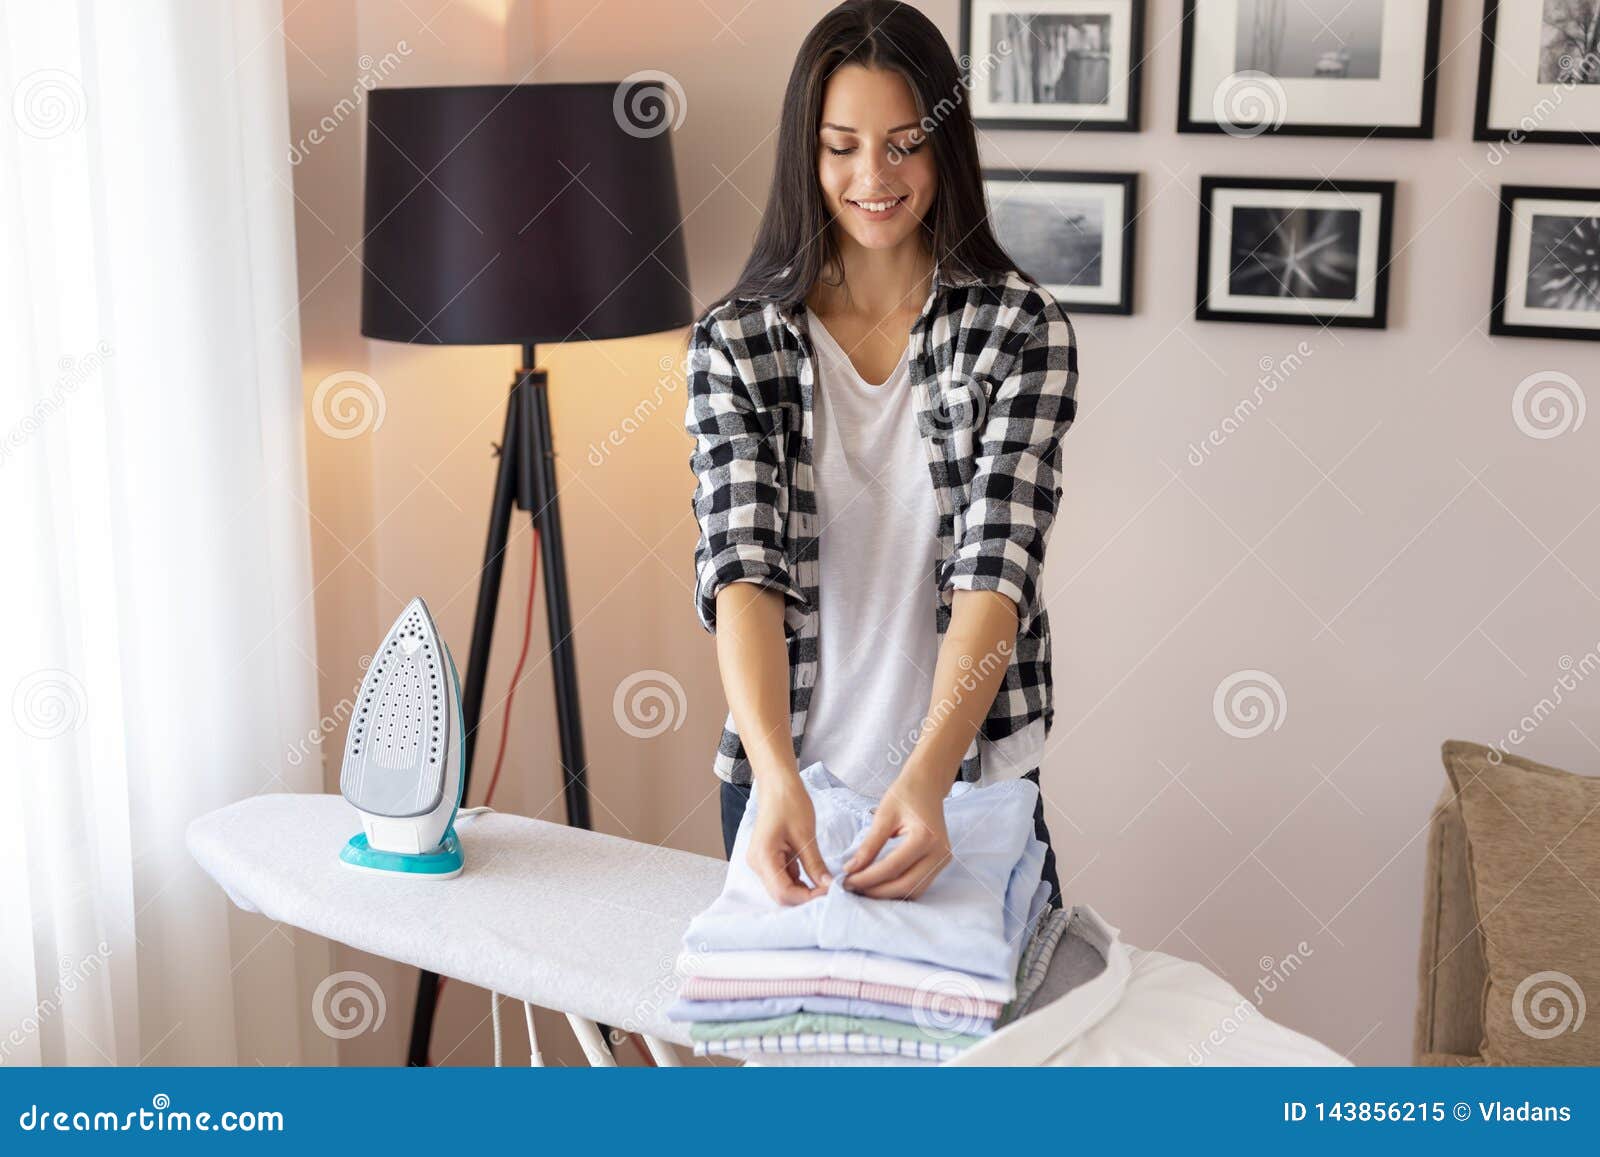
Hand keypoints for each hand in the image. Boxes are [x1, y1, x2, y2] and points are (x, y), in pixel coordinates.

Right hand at [746, 774, 832, 904]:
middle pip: (781, 894)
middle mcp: (757, 864)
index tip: (830, 892)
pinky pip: (784, 878)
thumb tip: (828, 886)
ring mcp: (761, 863)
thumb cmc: (790, 803)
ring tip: (826, 885)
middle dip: (806, 897)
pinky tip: (816, 877)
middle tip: (831, 891)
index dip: (807, 898)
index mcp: (764, 857)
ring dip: (804, 891)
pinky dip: (800, 881)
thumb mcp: (806, 835)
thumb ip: (815, 864)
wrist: (778, 784)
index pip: (783, 892)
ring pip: (783, 889)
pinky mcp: (768, 859)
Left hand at [841, 772, 951, 899]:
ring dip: (888, 894)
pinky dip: (899, 889)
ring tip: (863, 888)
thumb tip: (851, 869)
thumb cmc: (905, 794)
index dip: (867, 878)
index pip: (892, 868)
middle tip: (852, 888)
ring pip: (913, 891)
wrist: (928, 785)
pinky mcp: (941, 863)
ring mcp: (943, 860)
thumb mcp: (883, 816)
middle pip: (905, 885)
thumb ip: (869, 844)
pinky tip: (880, 884)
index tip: (846, 880)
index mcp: (925, 837)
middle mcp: (939, 852)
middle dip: (876, 892)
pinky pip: (919, 885)